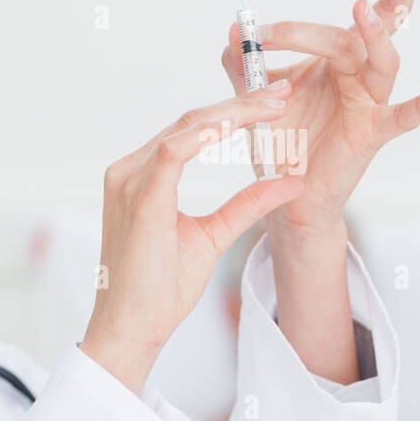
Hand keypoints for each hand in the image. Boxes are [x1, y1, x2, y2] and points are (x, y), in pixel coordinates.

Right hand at [80, 81, 305, 393]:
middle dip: (241, 102)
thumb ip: (247, 205)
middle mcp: (130, 170)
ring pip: (186, 127)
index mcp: (144, 175)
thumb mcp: (215, 236)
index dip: (236, 110)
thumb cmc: (161, 288)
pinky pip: (174, 152)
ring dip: (233, 112)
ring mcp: (128, 180)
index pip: (193, 128)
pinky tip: (238, 126)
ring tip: (273, 104)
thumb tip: (291, 183)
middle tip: (283, 91)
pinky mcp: (138, 197)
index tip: (276, 102)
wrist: (132, 329)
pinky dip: (208, 136)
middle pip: (192, 119)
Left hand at [220, 0, 419, 234]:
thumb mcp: (255, 96)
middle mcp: (360, 75)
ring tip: (362, 9)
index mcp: (339, 58)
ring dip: (374, 34)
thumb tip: (233, 29)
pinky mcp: (373, 134)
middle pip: (354, 35)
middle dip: (308, 30)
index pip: (365, 13)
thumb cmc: (283, 141)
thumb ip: (244, 64)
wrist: (286, 192)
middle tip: (265, 33)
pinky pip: (403, 117)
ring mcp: (370, 103)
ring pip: (383, 62)